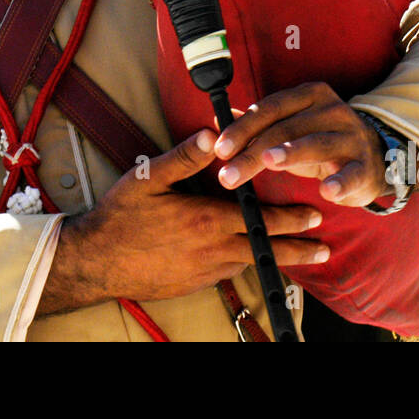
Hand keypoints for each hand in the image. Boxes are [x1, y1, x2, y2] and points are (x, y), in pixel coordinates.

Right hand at [36, 129, 327, 313]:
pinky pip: (227, 273)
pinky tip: (247, 259)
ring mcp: (203, 271)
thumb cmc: (120, 216)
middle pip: (265, 251)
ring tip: (297, 257)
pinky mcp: (193, 284)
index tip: (315, 217)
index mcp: (206, 220)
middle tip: (323, 249)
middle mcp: (212, 250)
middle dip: (297, 249)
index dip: (291, 220)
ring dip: (275, 260)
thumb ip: (184, 157)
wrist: (95, 262)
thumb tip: (212, 133)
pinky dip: (245, 265)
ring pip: (248, 264)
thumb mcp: (149, 178)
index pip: (260, 220)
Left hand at [212, 82, 388, 207]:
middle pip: (286, 129)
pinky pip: (351, 173)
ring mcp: (351, 136)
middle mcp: (332, 110)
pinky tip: (326, 191)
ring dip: (291, 153)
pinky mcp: (365, 165)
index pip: (270, 108)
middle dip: (254, 152)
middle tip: (228, 175)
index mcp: (309, 96)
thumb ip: (256, 125)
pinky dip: (339, 182)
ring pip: (316, 144)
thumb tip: (215, 122)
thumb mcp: (289, 129)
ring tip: (269, 162)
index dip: (243, 128)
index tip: (219, 149)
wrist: (373, 157)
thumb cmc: (320, 142)